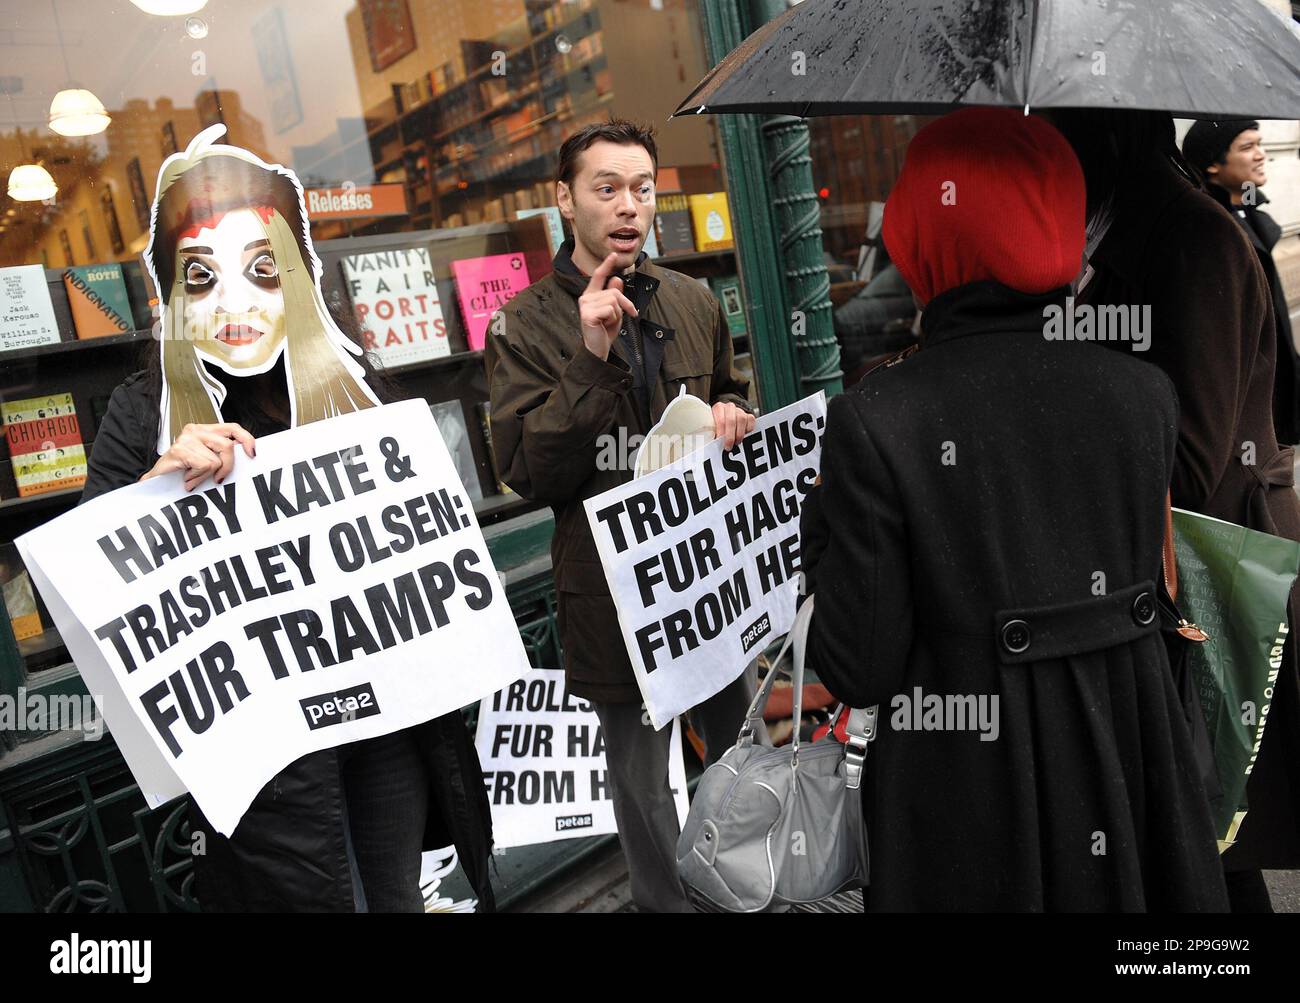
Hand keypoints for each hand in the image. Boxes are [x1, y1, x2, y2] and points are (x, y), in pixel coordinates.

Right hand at [141, 422, 255, 491]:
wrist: (157, 481)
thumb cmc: (183, 471)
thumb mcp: (208, 461)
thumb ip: (223, 455)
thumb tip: (246, 457)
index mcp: (206, 430)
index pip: (233, 428)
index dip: (246, 439)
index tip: (252, 454)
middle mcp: (196, 430)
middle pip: (228, 446)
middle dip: (226, 467)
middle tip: (217, 478)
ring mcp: (186, 439)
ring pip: (215, 460)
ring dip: (206, 475)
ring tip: (194, 477)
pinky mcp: (179, 449)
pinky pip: (203, 466)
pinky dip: (197, 477)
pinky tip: (187, 478)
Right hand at [579, 252, 637, 360]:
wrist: (598, 349)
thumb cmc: (605, 331)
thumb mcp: (614, 311)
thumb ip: (614, 295)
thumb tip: (617, 279)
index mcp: (591, 295)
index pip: (599, 276)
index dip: (607, 264)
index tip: (614, 255)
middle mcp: (586, 297)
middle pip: (614, 292)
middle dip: (624, 305)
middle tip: (622, 317)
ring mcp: (585, 305)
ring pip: (614, 300)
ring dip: (618, 314)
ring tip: (609, 323)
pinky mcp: (587, 314)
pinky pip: (610, 310)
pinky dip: (613, 319)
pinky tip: (605, 325)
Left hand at [712, 402, 755, 449]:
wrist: (727, 418)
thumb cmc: (718, 424)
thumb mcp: (712, 427)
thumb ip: (712, 433)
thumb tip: (713, 445)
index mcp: (718, 408)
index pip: (720, 420)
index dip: (721, 433)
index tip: (720, 442)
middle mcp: (729, 407)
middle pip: (731, 420)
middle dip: (730, 436)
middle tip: (728, 446)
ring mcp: (740, 410)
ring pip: (742, 420)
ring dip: (739, 434)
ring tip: (736, 442)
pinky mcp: (749, 415)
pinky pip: (751, 421)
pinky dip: (748, 430)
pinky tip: (743, 436)